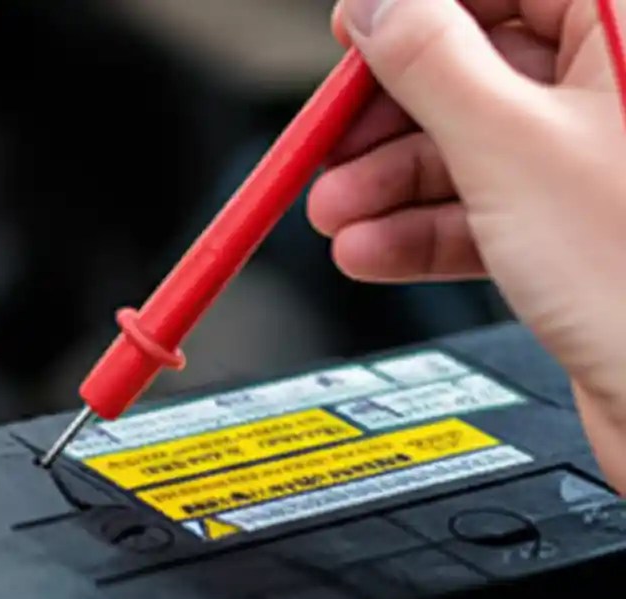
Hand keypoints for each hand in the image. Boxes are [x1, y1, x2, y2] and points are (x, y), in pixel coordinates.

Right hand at [309, 0, 625, 491]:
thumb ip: (428, 61)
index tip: (349, 33)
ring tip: (334, 214)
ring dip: (388, 183)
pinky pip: (488, 204)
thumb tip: (375, 3)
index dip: (415, 7)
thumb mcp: (508, 146)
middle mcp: (620, 86)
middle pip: (476, 65)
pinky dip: (424, 229)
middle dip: (385, 116)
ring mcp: (600, 157)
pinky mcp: (581, 223)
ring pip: (472, 142)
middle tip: (325, 144)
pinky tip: (372, 250)